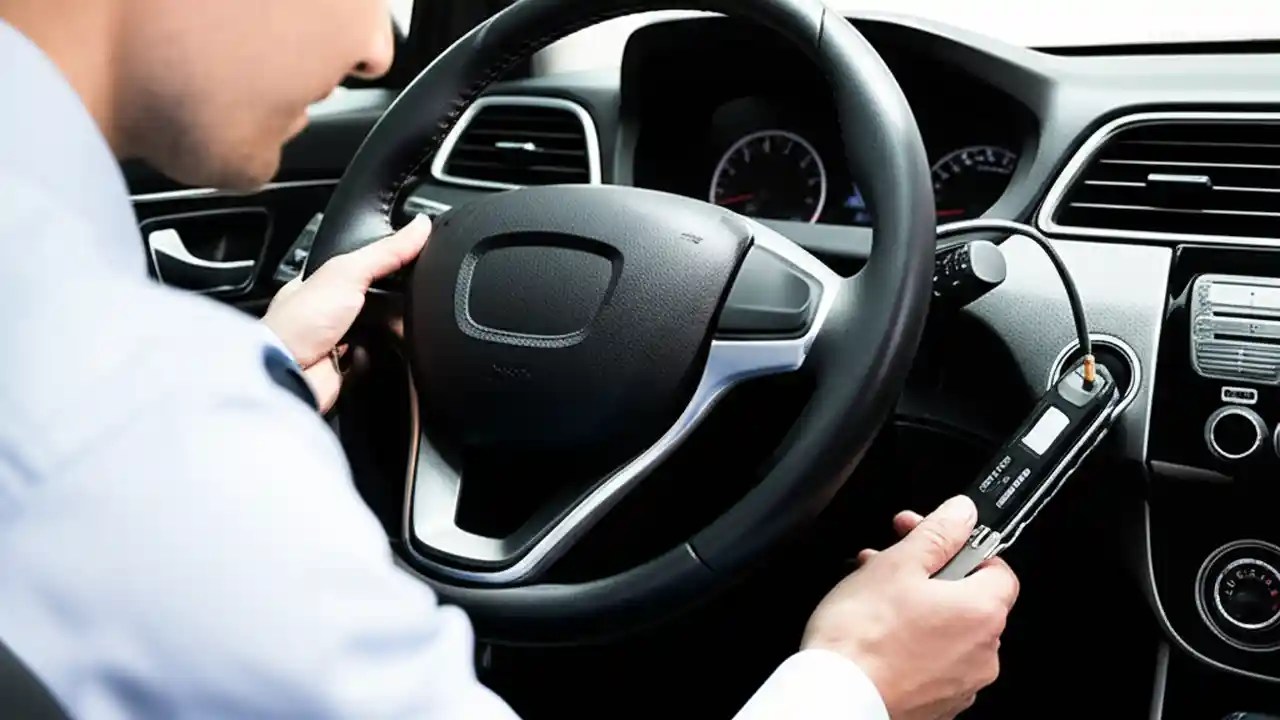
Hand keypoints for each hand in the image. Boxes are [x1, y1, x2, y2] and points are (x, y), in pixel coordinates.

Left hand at [262, 215, 430, 411]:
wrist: (289, 375)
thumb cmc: (299, 323)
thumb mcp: (347, 272)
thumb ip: (386, 251)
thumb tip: (421, 225)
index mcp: (326, 281)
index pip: (366, 264)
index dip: (391, 260)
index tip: (419, 257)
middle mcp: (331, 310)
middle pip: (379, 298)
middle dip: (395, 301)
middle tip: (410, 298)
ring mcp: (339, 340)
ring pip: (381, 329)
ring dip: (390, 329)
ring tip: (393, 328)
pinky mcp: (349, 368)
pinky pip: (379, 358)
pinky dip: (382, 356)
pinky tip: (375, 351)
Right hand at [801, 496, 1019, 719]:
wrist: (837, 696)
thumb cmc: (863, 636)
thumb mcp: (898, 564)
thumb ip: (937, 533)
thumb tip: (962, 513)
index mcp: (982, 612)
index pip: (997, 567)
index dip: (962, 546)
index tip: (932, 538)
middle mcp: (983, 653)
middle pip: (967, 597)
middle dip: (929, 573)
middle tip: (891, 560)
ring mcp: (962, 683)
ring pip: (946, 629)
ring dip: (917, 606)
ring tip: (874, 597)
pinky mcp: (938, 703)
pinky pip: (933, 661)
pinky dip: (912, 642)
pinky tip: (878, 632)